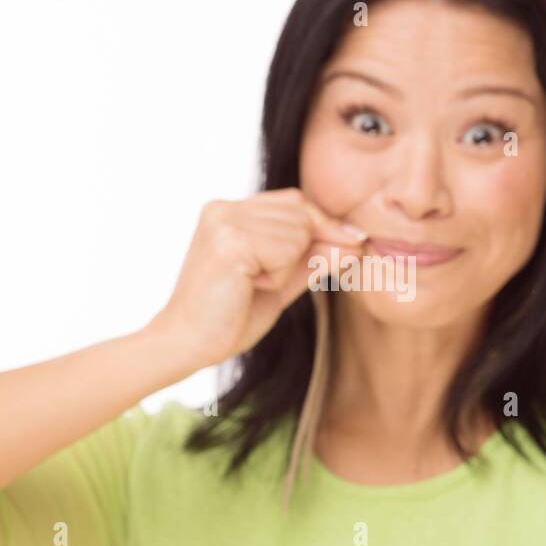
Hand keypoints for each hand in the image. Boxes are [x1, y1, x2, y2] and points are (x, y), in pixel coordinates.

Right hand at [149, 188, 366, 369]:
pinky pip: (288, 250)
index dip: (326, 223)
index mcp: (229, 211)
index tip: (356, 241)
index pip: (296, 202)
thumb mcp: (281, 282)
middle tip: (262, 281)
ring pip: (299, 232)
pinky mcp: (230, 241)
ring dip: (286, 268)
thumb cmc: (229, 317)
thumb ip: (314, 258)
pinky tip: (248, 286)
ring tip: (251, 284)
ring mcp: (224, 221)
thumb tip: (357, 241)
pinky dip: (278, 275)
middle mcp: (223, 207)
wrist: (188, 344)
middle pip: (303, 213)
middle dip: (303, 251)